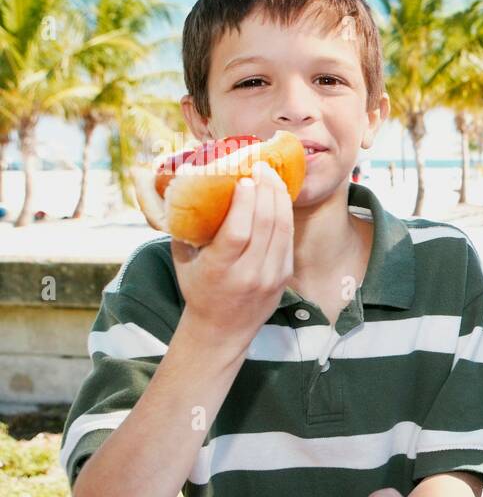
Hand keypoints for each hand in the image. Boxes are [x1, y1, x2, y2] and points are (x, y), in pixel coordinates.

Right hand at [172, 161, 293, 349]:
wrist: (222, 330)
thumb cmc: (198, 289)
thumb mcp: (183, 260)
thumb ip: (185, 227)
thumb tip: (180, 186)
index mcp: (219, 270)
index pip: (238, 232)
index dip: (244, 202)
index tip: (243, 178)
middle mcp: (248, 274)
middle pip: (265, 225)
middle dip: (265, 190)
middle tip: (261, 166)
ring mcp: (270, 276)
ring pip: (282, 229)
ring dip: (279, 197)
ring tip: (271, 175)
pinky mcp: (284, 276)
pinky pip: (288, 238)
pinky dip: (285, 214)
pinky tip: (279, 197)